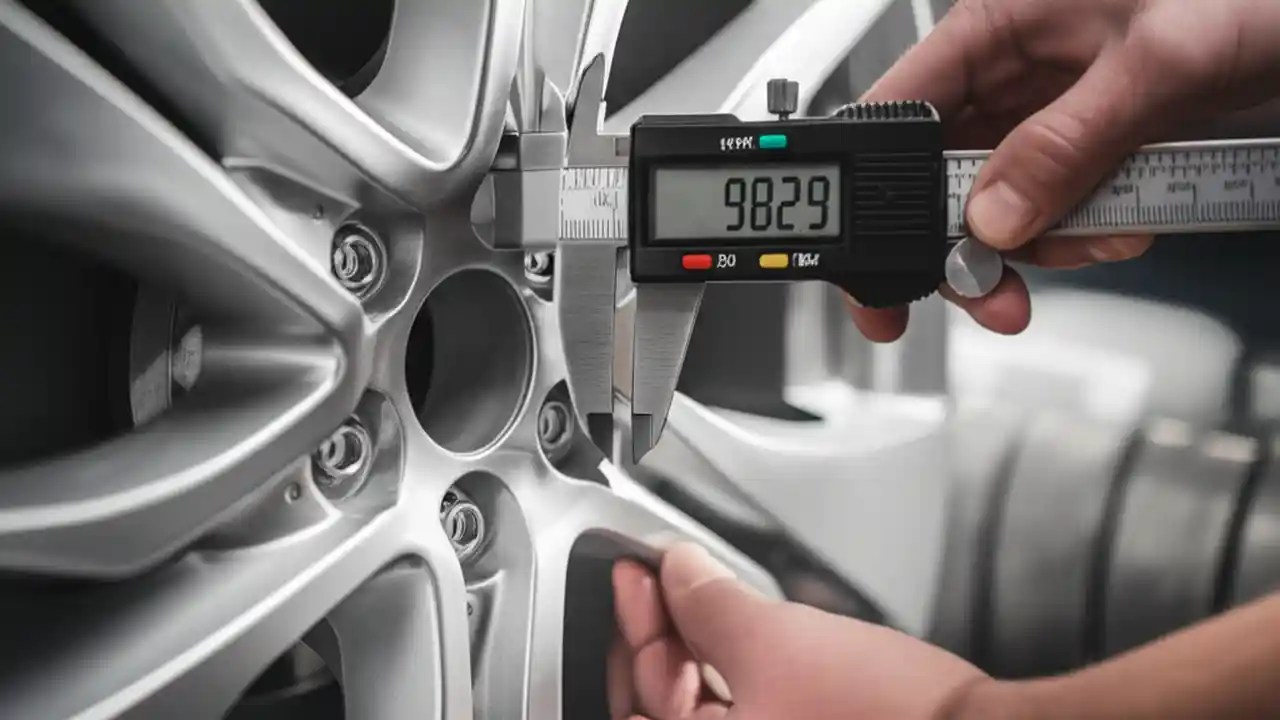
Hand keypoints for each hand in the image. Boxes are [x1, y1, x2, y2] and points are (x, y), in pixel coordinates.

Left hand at [608, 543, 988, 718]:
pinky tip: (741, 632)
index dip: (630, 628)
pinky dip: (736, 671)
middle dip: (661, 634)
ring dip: (697, 647)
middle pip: (666, 707)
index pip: (635, 702)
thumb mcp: (776, 641)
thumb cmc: (890, 718)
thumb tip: (677, 570)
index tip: (635, 577)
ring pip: (708, 709)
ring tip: (700, 593)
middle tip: (661, 579)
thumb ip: (709, 603)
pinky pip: (751, 713)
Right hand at [853, 0, 1279, 341]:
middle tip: (983, 293)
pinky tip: (1118, 222)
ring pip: (993, 205)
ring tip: (1091, 241)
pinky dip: (1075, 233)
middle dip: (962, 244)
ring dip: (1034, 246)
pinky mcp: (1075, 144)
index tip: (877, 266)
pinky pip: (1047, 208)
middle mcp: (1003, 72)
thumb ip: (1066, 146)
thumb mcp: (1154, 67)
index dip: (876, 193)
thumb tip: (996, 217)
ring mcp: (1038, 112)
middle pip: (937, 177)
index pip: (898, 116)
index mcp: (993, 28)